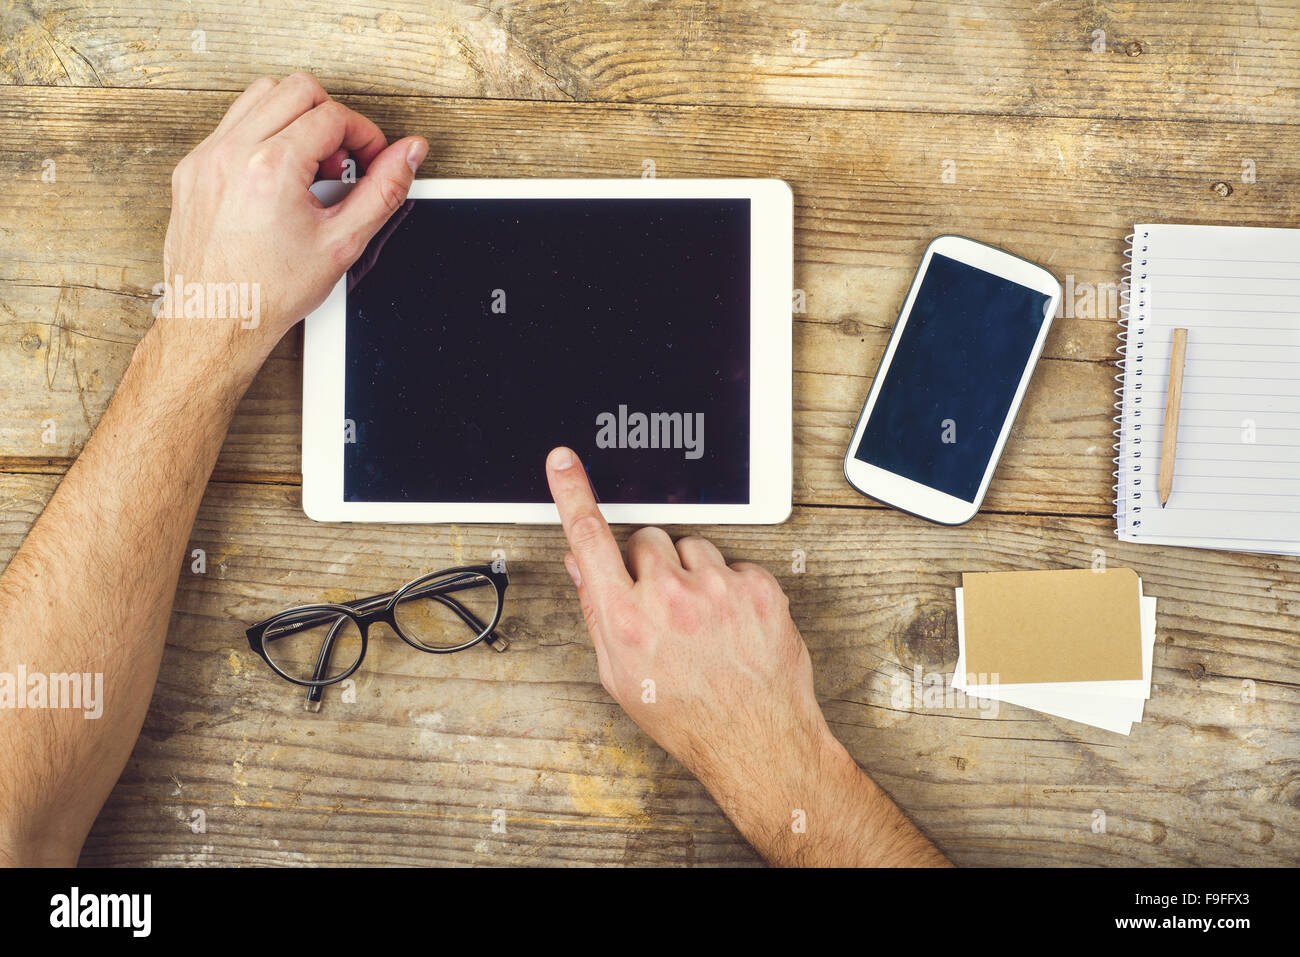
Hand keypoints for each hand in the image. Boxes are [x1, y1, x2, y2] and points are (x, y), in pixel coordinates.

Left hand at [159, 73, 426, 381]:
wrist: (217, 320)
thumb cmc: (269, 292)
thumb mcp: (342, 242)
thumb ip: (384, 191)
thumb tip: (410, 154)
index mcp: (271, 167)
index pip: (333, 115)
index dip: (366, 135)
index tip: (372, 161)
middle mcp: (233, 153)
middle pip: (297, 89)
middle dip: (332, 119)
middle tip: (342, 162)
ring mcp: (207, 158)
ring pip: (261, 96)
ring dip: (296, 120)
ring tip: (310, 167)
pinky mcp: (193, 169)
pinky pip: (233, 125)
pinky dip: (264, 136)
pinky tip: (279, 177)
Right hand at [544, 446, 837, 793]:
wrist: (756, 738)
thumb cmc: (686, 714)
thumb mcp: (620, 675)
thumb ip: (598, 613)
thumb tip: (581, 565)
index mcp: (626, 621)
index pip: (589, 540)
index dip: (572, 493)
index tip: (563, 461)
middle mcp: (669, 598)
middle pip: (646, 539)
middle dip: (650, 563)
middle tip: (664, 603)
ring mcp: (717, 590)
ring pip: (692, 547)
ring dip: (693, 573)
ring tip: (702, 620)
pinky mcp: (757, 587)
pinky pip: (734, 563)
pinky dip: (731, 587)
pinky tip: (731, 623)